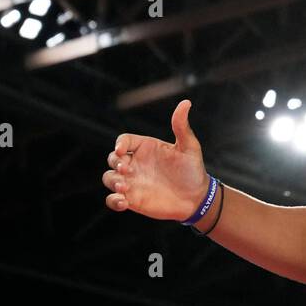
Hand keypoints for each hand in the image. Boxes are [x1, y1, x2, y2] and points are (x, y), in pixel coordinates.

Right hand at [103, 100, 210, 220]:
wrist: (197, 198)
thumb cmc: (193, 170)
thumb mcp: (189, 147)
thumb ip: (182, 127)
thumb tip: (186, 103)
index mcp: (146, 148)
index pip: (124, 140)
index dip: (119, 144)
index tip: (122, 150)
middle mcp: (136, 163)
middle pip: (112, 158)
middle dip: (115, 162)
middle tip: (126, 169)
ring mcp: (132, 181)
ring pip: (109, 178)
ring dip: (112, 181)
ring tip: (124, 187)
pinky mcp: (132, 200)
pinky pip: (113, 200)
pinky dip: (113, 200)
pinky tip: (124, 202)